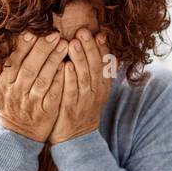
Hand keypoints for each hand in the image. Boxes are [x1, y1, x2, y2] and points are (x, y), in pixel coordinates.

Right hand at [0, 32, 68, 142]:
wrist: (17, 135)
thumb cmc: (8, 104)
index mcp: (3, 84)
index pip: (13, 62)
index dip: (22, 47)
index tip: (32, 32)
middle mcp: (16, 93)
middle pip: (29, 68)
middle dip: (42, 50)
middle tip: (54, 34)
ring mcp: (32, 103)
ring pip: (43, 79)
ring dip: (54, 61)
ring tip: (64, 45)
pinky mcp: (47, 111)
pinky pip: (54, 93)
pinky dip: (60, 79)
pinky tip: (68, 66)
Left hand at [50, 28, 113, 143]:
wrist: (75, 139)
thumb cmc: (80, 108)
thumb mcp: (92, 90)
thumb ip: (92, 69)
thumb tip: (94, 43)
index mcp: (102, 86)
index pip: (105, 64)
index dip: (102, 48)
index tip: (98, 33)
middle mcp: (96, 92)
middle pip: (96, 67)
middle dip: (90, 48)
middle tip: (83, 32)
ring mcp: (84, 101)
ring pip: (84, 77)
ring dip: (79, 60)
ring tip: (73, 43)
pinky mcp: (70, 110)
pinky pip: (71, 93)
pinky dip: (69, 79)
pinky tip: (65, 66)